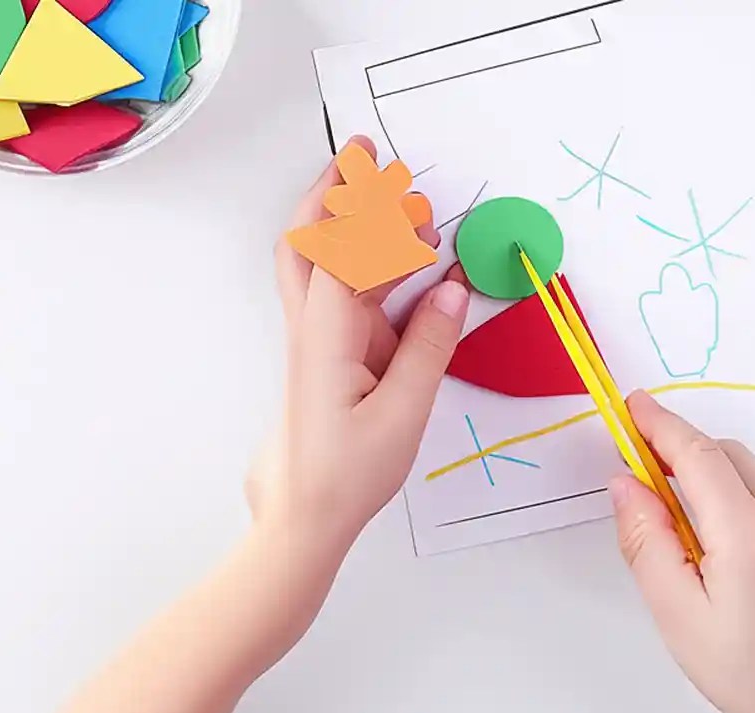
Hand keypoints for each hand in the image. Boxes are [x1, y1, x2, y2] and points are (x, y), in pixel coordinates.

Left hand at [249, 136, 469, 545]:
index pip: (344, 251)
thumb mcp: (403, 413)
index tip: (392, 173)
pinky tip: (396, 262)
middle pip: (308, 240)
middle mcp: (312, 326)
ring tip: (388, 199)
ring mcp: (315, 339)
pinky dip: (362, 263)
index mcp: (326, 335)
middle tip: (361, 155)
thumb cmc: (346, 473)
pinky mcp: (325, 354)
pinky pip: (340, 292)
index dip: (367, 207)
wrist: (302, 515)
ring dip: (349, 224)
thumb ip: (429, 347)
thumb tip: (452, 291)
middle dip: (332, 191)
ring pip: (320, 262)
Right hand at [609, 392, 754, 712]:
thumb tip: (626, 485)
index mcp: (750, 536)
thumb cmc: (747, 671)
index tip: (631, 407)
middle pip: (722, 453)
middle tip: (635, 463)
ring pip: (744, 468)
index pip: (697, 455)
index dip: (659, 425)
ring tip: (670, 514)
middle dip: (677, 448)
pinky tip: (708, 530)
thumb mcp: (676, 612)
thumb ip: (646, 540)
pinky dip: (728, 490)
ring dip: (703, 470)